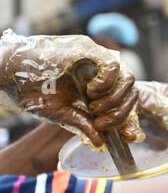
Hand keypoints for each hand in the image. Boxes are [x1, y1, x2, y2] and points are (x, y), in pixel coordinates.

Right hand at [0, 30, 141, 148]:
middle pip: (131, 91)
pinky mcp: (88, 50)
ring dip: (114, 99)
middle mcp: (101, 73)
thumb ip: (83, 124)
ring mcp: (96, 60)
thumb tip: (101, 142)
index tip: (130, 137)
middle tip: (100, 121)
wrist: (9, 75)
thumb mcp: (62, 113)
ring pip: (128, 79)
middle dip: (121, 113)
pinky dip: (107, 83)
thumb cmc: (32, 92)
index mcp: (97, 88)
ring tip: (93, 106)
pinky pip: (113, 65)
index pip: (125, 101)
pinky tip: (90, 92)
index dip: (130, 119)